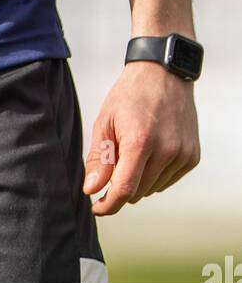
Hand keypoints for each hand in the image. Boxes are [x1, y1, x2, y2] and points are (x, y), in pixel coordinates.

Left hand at [83, 62, 199, 215]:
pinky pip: (167, 181)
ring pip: (152, 189)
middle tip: (115, 159)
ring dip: (138, 179)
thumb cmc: (129, 96)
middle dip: (121, 185)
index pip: (124, 189)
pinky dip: (155, 174)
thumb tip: (91, 189)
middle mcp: (166, 150)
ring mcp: (182, 154)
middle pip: (137, 192)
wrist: (163, 74)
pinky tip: (151, 150)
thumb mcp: (105, 121)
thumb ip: (99, 158)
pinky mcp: (192, 156)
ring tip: (134, 148)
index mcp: (140, 141)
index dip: (108, 204)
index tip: (97, 207)